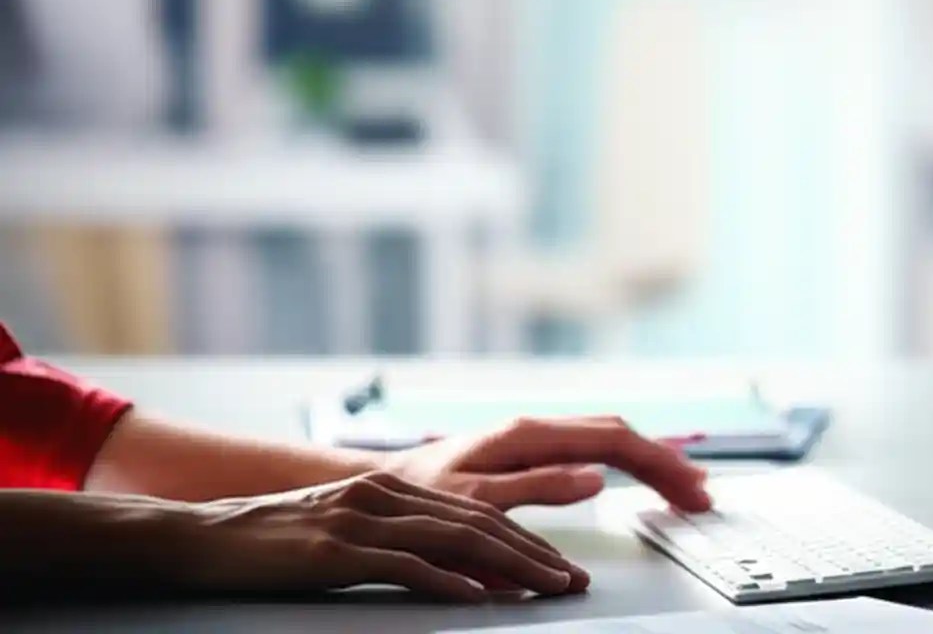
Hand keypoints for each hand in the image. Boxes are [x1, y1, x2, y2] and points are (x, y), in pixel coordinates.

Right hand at [176, 471, 588, 597]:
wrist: (205, 537)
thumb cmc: (275, 540)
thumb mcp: (345, 529)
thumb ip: (398, 540)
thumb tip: (456, 571)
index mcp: (391, 487)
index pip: (476, 513)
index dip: (525, 539)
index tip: (560, 565)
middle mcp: (384, 494)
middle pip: (478, 524)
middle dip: (535, 554)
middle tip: (573, 581)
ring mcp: (361, 520)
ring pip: (456, 541)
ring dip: (511, 568)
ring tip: (548, 589)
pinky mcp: (338, 551)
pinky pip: (406, 567)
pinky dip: (450, 584)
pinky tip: (481, 599)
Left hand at [381, 416, 711, 511]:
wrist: (380, 488)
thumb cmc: (418, 495)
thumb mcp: (473, 498)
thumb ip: (536, 488)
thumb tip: (597, 478)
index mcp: (530, 434)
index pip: (615, 441)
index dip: (659, 464)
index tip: (690, 490)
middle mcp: (538, 428)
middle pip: (621, 435)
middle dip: (666, 461)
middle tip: (703, 496)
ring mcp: (536, 437)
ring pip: (610, 438)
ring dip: (651, 460)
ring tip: (686, 486)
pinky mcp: (531, 451)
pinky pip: (593, 448)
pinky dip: (627, 461)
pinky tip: (640, 475)